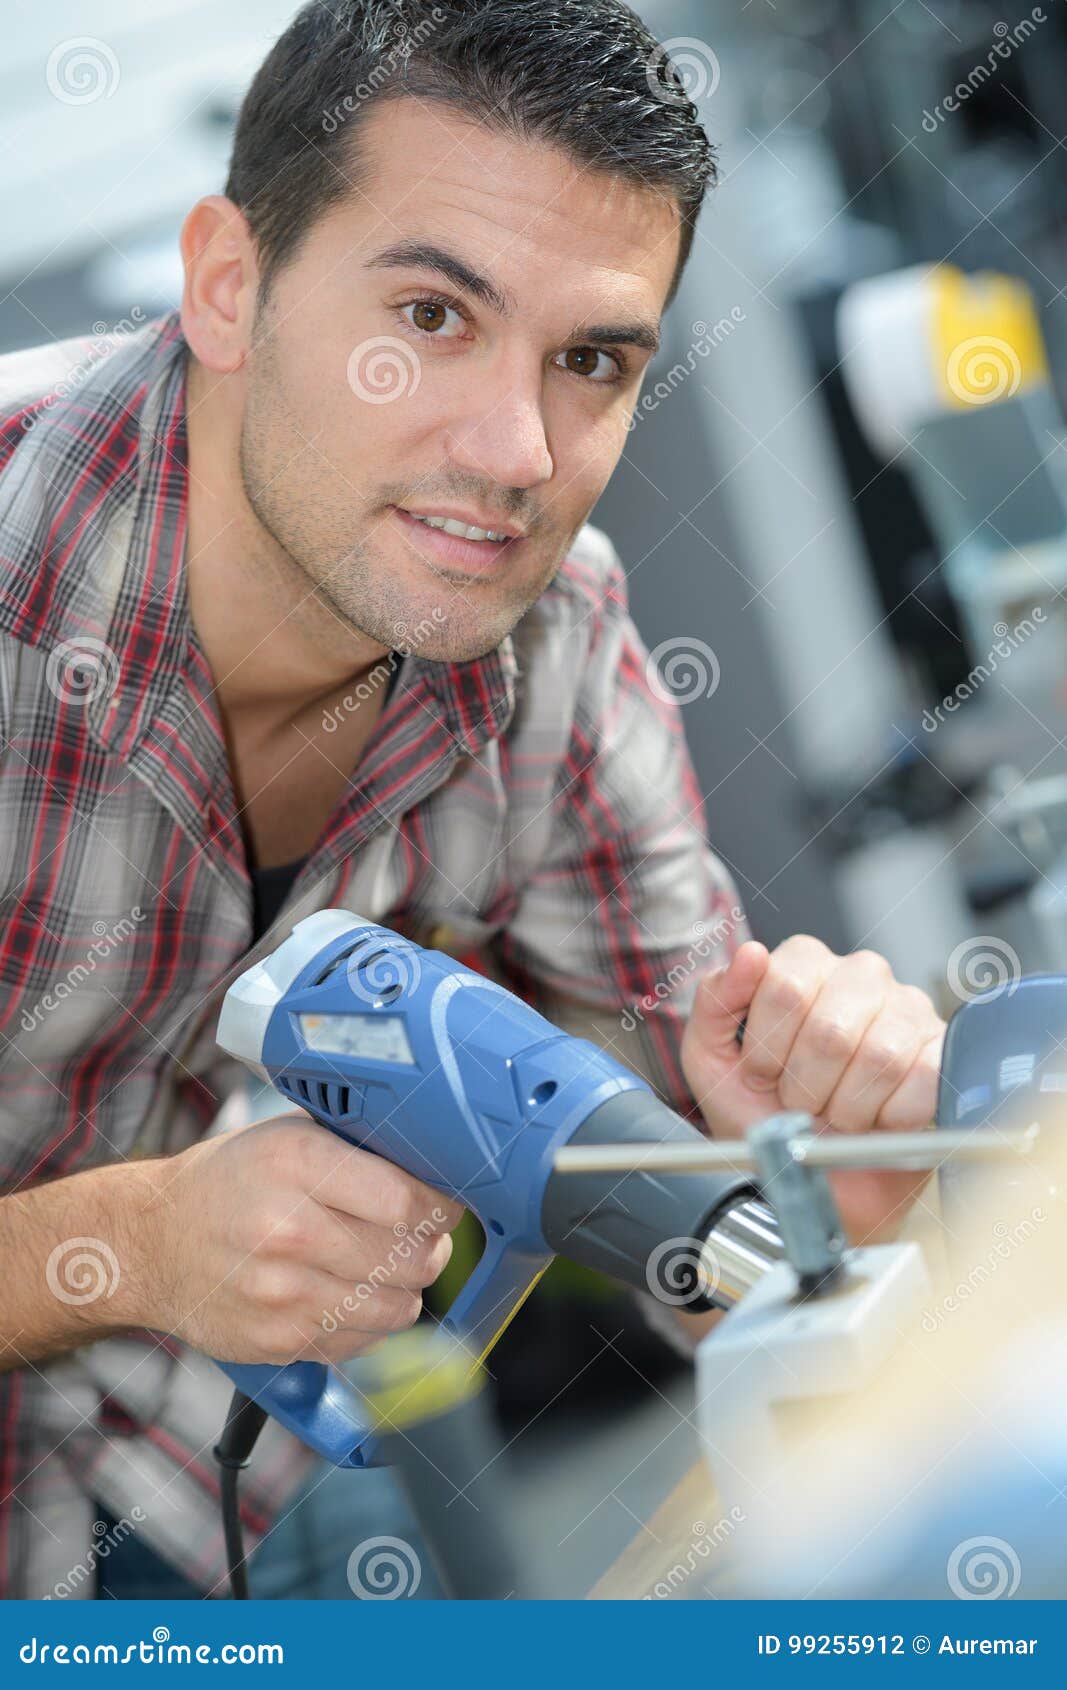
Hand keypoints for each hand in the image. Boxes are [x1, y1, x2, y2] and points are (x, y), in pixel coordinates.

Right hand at [129, 1114, 462, 1363]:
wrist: (150, 1242)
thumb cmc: (229, 1182)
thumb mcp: (289, 1137)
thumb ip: (360, 1150)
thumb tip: (439, 1171)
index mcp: (297, 1163)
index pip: (407, 1201)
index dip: (441, 1208)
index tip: (444, 1206)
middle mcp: (288, 1228)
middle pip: (409, 1259)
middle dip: (429, 1250)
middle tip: (422, 1239)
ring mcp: (281, 1293)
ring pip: (396, 1308)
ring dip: (405, 1290)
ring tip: (385, 1269)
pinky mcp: (276, 1342)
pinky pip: (361, 1342)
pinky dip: (369, 1322)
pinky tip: (347, 1295)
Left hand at [680, 937, 945, 1243]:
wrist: (815, 1177)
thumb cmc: (764, 1115)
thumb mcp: (712, 1061)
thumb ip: (714, 1001)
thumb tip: (750, 954)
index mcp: (804, 964)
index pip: (785, 986)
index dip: (767, 1048)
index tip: (762, 1074)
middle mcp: (861, 975)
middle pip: (830, 1028)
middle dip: (806, 1084)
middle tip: (802, 1100)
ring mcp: (909, 1009)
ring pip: (879, 1057)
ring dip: (847, 1106)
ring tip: (837, 1112)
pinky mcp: (944, 1052)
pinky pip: (923, 1079)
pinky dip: (889, 1116)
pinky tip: (875, 1118)